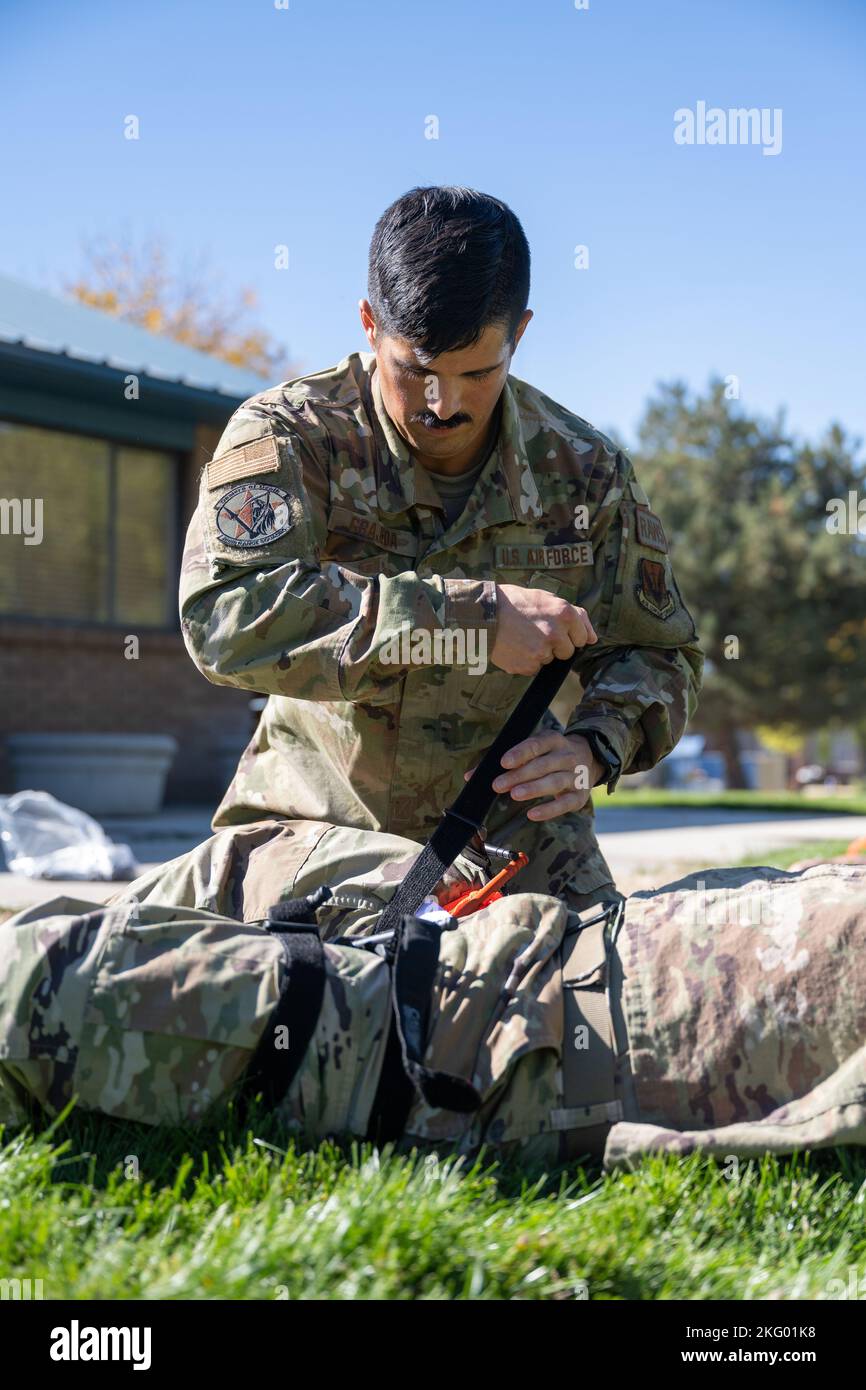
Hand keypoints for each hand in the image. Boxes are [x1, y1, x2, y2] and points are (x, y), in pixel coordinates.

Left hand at [466, 732, 603, 821]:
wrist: (589, 758)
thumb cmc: (549, 755)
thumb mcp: (533, 750)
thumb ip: (504, 761)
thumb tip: (471, 776)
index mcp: (554, 740)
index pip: (537, 744)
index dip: (520, 753)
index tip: (503, 762)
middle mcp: (567, 756)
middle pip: (543, 765)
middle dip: (519, 775)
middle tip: (498, 785)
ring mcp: (576, 776)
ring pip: (554, 782)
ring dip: (534, 789)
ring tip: (514, 795)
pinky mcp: (580, 796)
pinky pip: (565, 804)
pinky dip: (549, 810)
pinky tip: (532, 814)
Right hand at [490, 584, 596, 675]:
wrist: (483, 614)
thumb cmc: (515, 603)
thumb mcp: (547, 599)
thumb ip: (575, 616)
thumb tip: (593, 638)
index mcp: (565, 613)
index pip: (581, 637)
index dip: (568, 634)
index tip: (552, 627)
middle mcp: (556, 633)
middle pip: (566, 652)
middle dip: (554, 646)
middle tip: (534, 631)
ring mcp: (542, 651)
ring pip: (549, 660)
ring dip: (538, 653)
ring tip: (521, 637)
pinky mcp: (528, 665)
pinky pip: (533, 668)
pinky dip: (525, 661)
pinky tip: (514, 647)